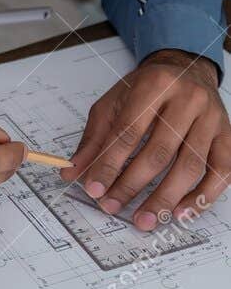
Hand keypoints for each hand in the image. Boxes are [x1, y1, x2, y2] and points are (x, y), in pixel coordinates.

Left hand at [63, 49, 230, 229]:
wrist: (187, 69)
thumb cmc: (148, 88)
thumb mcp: (114, 102)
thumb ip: (95, 138)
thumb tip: (73, 172)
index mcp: (154, 84)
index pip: (128, 131)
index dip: (109, 163)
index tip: (94, 189)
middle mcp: (188, 99)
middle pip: (159, 151)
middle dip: (132, 185)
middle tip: (113, 206)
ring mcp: (212, 118)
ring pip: (191, 166)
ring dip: (165, 198)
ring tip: (145, 220)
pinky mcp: (228, 136)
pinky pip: (221, 172)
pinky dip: (202, 198)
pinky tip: (180, 214)